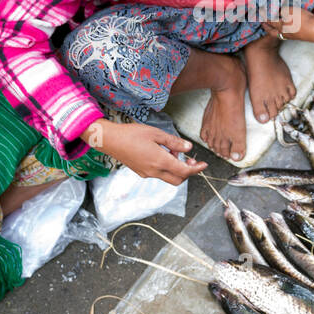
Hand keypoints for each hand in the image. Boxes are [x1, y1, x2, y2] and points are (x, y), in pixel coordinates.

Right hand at [86, 120, 206, 185]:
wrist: (110, 140)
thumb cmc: (132, 134)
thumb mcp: (156, 134)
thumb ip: (174, 142)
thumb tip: (188, 147)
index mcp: (160, 161)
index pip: (184, 171)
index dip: (196, 169)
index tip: (204, 164)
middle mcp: (154, 171)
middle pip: (178, 180)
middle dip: (188, 172)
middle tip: (191, 160)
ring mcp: (147, 174)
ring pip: (168, 177)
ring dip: (176, 168)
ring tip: (173, 150)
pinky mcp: (141, 172)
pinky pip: (159, 174)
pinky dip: (166, 167)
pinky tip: (162, 153)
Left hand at [263, 7, 313, 43]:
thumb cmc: (303, 19)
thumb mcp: (290, 11)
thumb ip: (282, 10)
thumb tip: (278, 12)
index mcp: (280, 26)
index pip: (270, 21)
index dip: (264, 17)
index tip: (259, 14)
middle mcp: (284, 32)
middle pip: (272, 31)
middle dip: (266, 27)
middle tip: (262, 24)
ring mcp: (292, 36)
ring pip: (280, 34)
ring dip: (275, 30)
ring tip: (273, 28)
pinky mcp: (299, 37)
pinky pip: (287, 35)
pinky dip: (284, 31)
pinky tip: (286, 29)